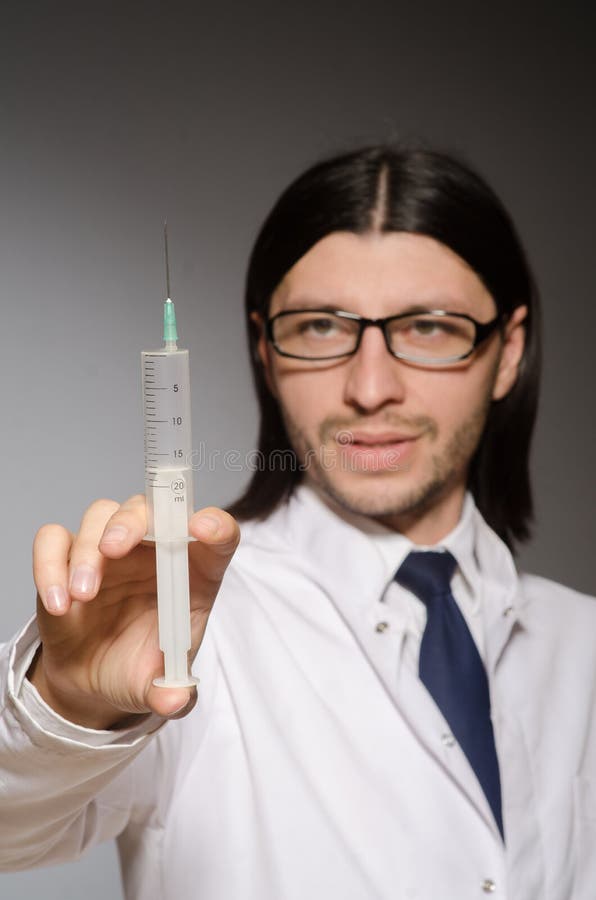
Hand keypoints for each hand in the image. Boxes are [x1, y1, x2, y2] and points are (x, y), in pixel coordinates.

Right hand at [30, 495, 239, 728]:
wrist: (94, 679)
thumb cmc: (141, 666)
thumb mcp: (160, 686)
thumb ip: (172, 693)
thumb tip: (176, 698)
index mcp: (194, 572)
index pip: (219, 534)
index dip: (216, 524)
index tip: (203, 529)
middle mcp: (155, 549)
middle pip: (150, 509)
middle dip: (131, 521)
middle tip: (113, 549)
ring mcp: (110, 549)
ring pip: (101, 515)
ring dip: (88, 549)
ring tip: (82, 595)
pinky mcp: (68, 557)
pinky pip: (54, 539)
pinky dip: (50, 564)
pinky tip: (58, 604)